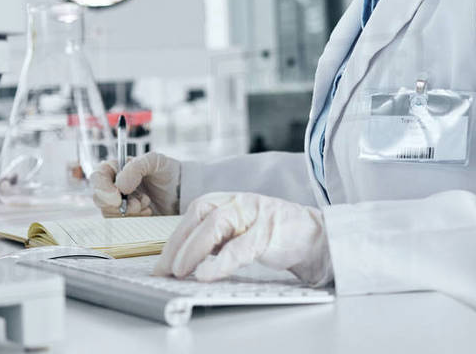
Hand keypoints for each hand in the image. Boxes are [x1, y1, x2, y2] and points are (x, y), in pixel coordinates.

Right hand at [89, 152, 180, 216]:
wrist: (181, 191)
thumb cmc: (167, 172)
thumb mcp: (155, 161)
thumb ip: (136, 167)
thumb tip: (120, 185)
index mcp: (116, 168)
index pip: (98, 177)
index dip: (103, 188)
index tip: (117, 197)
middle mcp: (113, 186)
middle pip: (100, 198)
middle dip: (118, 204)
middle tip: (137, 204)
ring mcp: (118, 202)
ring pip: (109, 213)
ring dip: (129, 211)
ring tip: (146, 204)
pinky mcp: (126, 217)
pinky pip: (121, 223)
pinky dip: (134, 219)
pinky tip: (147, 212)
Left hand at [153, 192, 332, 284]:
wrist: (313, 236)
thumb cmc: (273, 235)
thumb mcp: (239, 232)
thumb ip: (215, 240)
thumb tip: (182, 261)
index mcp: (230, 201)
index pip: (195, 212)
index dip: (175, 237)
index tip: (162, 264)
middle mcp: (241, 202)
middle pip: (201, 213)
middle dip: (179, 242)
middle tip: (165, 269)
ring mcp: (256, 214)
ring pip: (218, 223)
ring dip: (195, 248)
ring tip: (181, 271)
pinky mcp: (270, 232)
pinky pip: (242, 246)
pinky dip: (222, 262)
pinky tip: (208, 274)